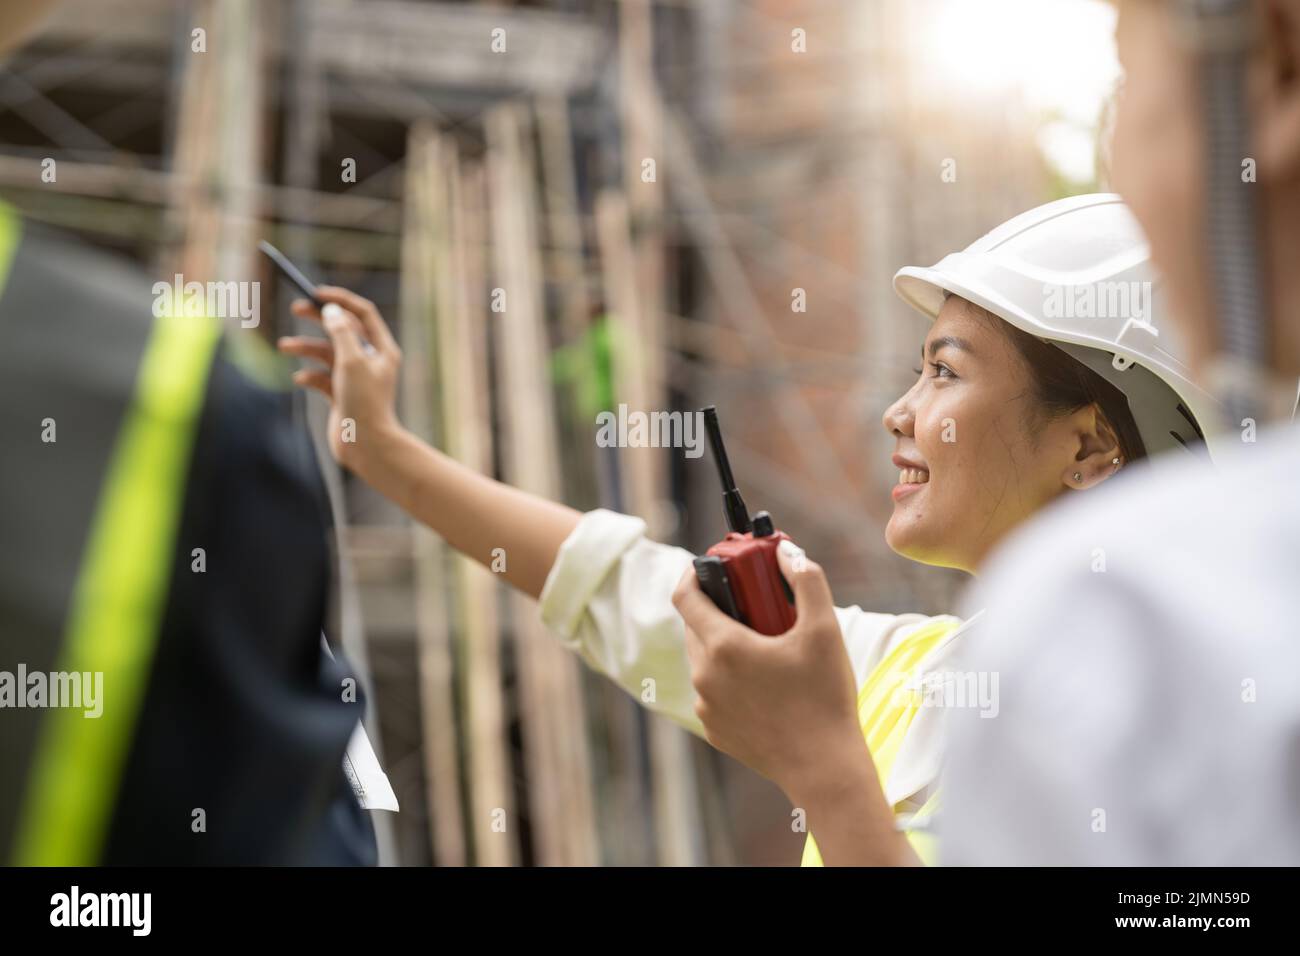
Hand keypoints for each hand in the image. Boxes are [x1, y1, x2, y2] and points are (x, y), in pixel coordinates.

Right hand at [277, 286, 403, 473]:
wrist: (365, 446)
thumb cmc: (364, 403)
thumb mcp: (351, 360)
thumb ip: (341, 332)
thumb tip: (331, 309)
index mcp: (382, 349)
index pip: (363, 313)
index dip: (341, 300)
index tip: (316, 293)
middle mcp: (371, 361)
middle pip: (343, 330)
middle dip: (319, 319)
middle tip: (296, 308)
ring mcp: (355, 379)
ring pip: (327, 354)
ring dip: (306, 348)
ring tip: (284, 347)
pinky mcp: (341, 395)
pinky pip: (322, 377)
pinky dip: (309, 375)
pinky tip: (301, 380)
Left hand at [671, 540, 864, 797]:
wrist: (824, 768)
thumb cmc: (825, 697)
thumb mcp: (824, 630)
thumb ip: (806, 580)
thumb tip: (787, 551)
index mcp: (723, 646)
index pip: (685, 596)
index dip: (693, 574)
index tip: (708, 565)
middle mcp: (704, 675)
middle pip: (695, 626)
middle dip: (718, 608)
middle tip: (752, 604)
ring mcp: (706, 706)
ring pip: (704, 660)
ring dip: (724, 644)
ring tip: (763, 644)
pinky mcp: (715, 730)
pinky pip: (713, 692)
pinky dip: (729, 678)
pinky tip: (763, 682)